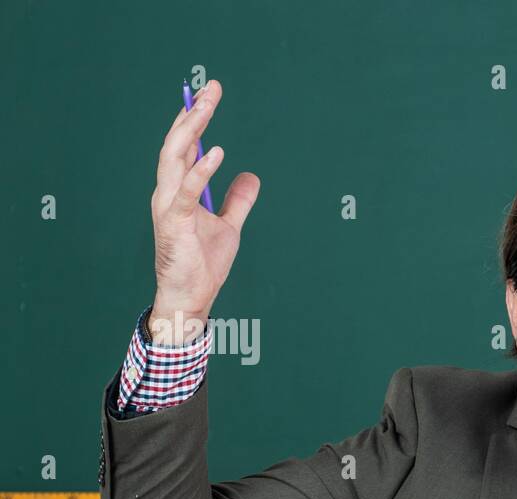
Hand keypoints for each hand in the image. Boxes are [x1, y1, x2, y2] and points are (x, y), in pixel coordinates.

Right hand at [149, 79, 259, 341]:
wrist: (192, 296)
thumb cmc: (204, 264)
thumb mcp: (229, 226)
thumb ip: (237, 201)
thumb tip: (251, 175)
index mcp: (178, 190)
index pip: (183, 146)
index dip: (194, 118)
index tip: (209, 93)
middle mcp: (167, 192)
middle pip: (177, 143)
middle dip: (193, 113)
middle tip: (210, 88)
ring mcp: (168, 205)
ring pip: (174, 158)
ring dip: (191, 130)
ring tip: (206, 107)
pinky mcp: (174, 222)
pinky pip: (186, 191)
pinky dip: (200, 170)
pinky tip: (216, 152)